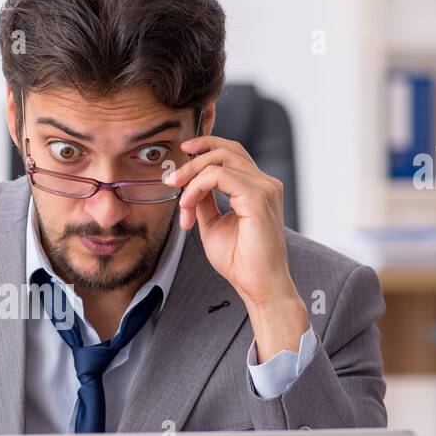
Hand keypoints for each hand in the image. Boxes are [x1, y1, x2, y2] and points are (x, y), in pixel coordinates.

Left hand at [165, 134, 308, 361]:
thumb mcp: (213, 224)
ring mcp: (264, 188)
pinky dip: (197, 187)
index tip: (179, 164)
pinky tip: (188, 205)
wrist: (257, 285)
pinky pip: (219, 176)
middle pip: (226, 150)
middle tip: (171, 179)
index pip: (231, 153)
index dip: (204, 150)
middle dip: (193, 159)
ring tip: (180, 200)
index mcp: (258, 188)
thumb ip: (204, 201)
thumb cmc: (241, 261)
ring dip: (192, 176)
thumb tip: (189, 186)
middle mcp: (265, 184)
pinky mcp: (258, 198)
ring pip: (220, 160)